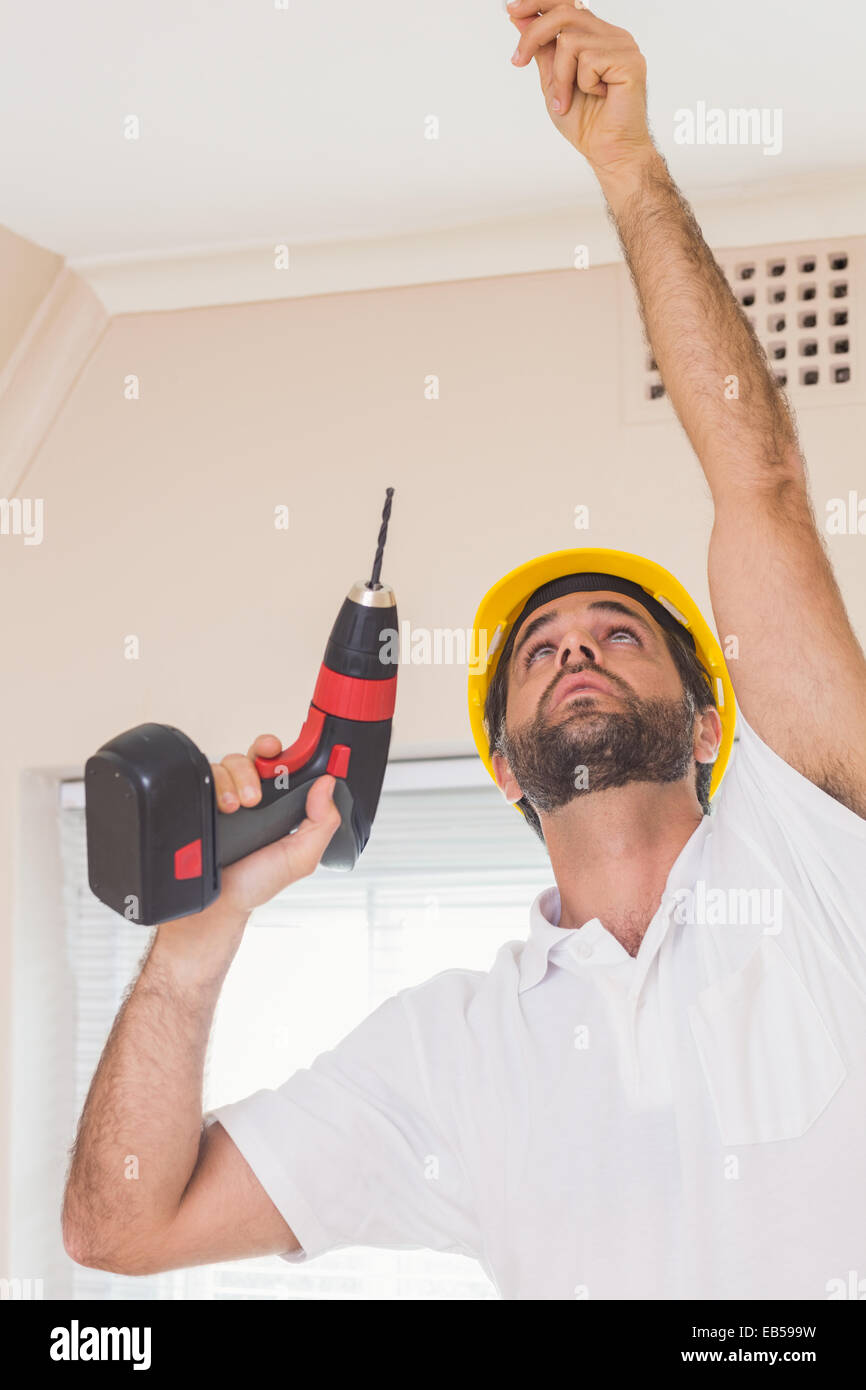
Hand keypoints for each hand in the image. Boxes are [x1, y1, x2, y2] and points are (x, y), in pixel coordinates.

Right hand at [211, 733, 341, 914]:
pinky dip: (217, 785)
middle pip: (258, 756)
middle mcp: (255, 796)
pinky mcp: (203, 797)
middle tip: (261, 785)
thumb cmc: (257, 882)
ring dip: (238, 779)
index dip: (291, 753)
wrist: (216, 903)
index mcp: (282, 806)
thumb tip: (329, 784)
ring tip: (239, 807)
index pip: (288, 767)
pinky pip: (208, 773)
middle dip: (261, 758)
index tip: (292, 749)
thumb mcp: (300, 857)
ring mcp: (227, 795)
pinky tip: (222, 808)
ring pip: (233, 762)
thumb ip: (322, 823)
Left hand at [507, 2, 653, 175]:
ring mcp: (623, 45)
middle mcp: (611, 35)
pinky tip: (597, 96)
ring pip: (570, 40)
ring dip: (559, 76)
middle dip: (534, 35)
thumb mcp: (553, 81)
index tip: (511, 9)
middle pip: (565, 12)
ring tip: (564, 101)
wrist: (608, 151)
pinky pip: (588, 59)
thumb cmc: (587, 122)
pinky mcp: (630, 60)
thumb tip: (519, 18)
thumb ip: (542, 49)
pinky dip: (581, 84)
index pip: (567, 4)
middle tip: (518, 61)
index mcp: (596, 36)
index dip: (538, 3)